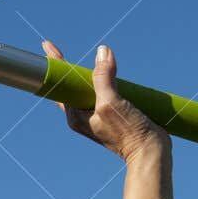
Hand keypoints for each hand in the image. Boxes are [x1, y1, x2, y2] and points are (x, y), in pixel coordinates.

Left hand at [41, 39, 170, 163]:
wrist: (150, 153)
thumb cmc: (128, 132)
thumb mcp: (111, 102)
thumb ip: (103, 78)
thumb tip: (102, 52)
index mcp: (76, 116)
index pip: (61, 84)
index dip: (55, 64)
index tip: (46, 45)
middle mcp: (84, 117)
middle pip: (72, 86)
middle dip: (67, 68)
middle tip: (56, 49)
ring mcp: (98, 117)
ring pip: (89, 89)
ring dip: (89, 74)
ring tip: (85, 58)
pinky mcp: (114, 116)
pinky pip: (105, 94)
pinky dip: (106, 81)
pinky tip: (111, 73)